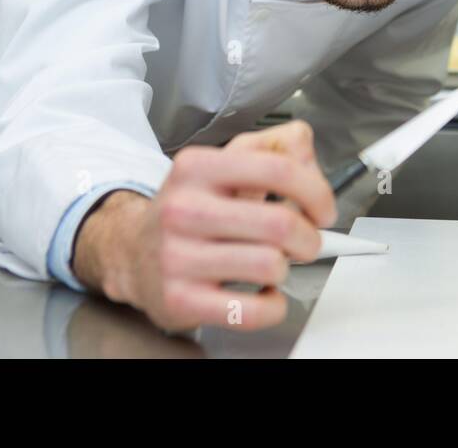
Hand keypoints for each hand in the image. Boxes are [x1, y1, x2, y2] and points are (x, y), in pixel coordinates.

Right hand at [73, 121, 335, 333]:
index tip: (323, 209)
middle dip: (308, 238)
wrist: (134, 253)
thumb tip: (306, 152)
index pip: (279, 170)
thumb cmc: (192, 209)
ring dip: (285, 269)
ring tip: (270, 263)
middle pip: (281, 223)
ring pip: (271, 265)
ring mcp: (178, 257)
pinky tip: (262, 293)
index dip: (316, 192)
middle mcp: (183, 209)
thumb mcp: (226, 163)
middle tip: (304, 242)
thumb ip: (274, 146)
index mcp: (196, 167)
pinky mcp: (180, 301)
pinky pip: (253, 311)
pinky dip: (273, 305)